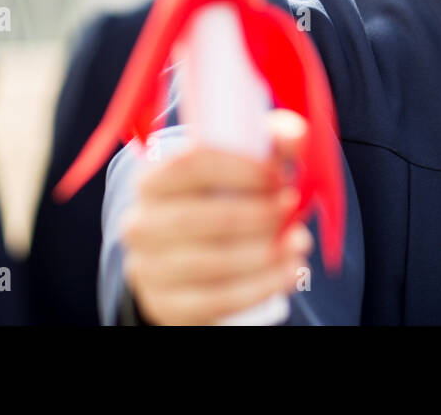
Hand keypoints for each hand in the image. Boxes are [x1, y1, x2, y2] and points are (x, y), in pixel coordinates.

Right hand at [121, 109, 313, 324]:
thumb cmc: (224, 200)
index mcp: (153, 179)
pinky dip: (261, 286)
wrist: (195, 260)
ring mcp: (148, 268)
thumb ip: (270, 143)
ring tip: (299, 242)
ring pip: (209, 262)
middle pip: (198, 216)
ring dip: (264, 253)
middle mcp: (141, 223)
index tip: (278, 175)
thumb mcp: (244, 166)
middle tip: (292, 207)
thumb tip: (294, 136)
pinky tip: (289, 272)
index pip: (190, 164)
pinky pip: (217, 300)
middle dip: (255, 213)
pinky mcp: (166, 305)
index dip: (239, 168)